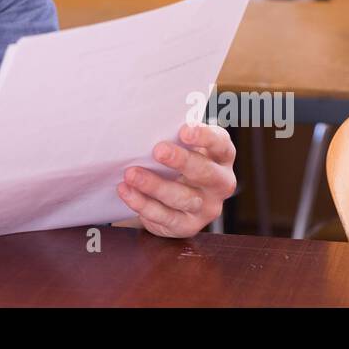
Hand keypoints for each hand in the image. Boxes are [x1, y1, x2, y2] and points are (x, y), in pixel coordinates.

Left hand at [115, 123, 236, 237]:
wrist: (172, 199)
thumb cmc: (177, 161)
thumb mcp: (181, 146)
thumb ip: (173, 134)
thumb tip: (148, 121)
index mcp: (222, 157)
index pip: (221, 145)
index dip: (205, 137)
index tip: (184, 130)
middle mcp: (220, 184)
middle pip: (205, 172)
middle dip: (181, 161)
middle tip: (158, 150)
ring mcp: (207, 208)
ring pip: (183, 198)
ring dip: (155, 185)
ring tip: (131, 173)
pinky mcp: (188, 226)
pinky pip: (165, 217)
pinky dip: (142, 203)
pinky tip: (126, 190)